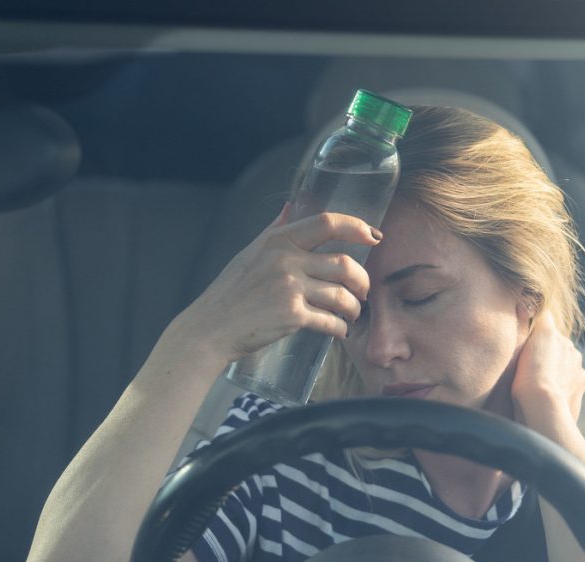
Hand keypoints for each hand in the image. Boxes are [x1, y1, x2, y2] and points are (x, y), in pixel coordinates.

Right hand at [174, 204, 381, 365]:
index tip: (374, 236)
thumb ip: (275, 230)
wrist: (210, 328)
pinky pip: (331, 321)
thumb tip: (291, 206)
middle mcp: (286, 260)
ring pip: (342, 295)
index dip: (357, 227)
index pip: (327, 223)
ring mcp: (290, 288)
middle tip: (363, 292)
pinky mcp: (292, 316)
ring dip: (355, 308)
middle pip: (344, 264)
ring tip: (352, 315)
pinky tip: (340, 331)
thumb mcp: (250, 252)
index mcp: (278, 241)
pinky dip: (340, 329)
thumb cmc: (230, 292)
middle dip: (362, 281)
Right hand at [511, 309, 584, 424]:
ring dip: (557, 365)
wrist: (544, 409)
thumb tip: (523, 304)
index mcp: (549, 332)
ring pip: (566, 357)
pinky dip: (565, 380)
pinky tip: (553, 391)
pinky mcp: (582, 379)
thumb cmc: (524, 380)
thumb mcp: (516, 350)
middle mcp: (567, 343)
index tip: (528, 334)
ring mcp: (577, 362)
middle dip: (547, 349)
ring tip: (541, 381)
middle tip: (530, 365)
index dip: (536, 325)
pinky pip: (573, 375)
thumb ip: (522, 326)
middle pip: (556, 340)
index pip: (545, 318)